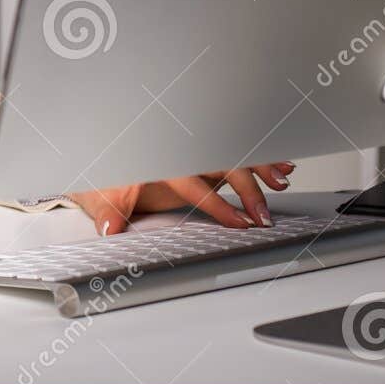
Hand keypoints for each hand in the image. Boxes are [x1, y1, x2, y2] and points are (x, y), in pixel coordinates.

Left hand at [67, 162, 296, 234]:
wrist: (102, 156)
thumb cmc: (104, 177)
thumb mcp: (101, 193)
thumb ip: (108, 212)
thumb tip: (109, 229)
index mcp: (159, 162)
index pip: (194, 185)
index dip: (218, 204)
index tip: (240, 222)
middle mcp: (180, 154)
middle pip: (222, 165)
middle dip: (247, 188)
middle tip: (264, 215)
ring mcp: (193, 154)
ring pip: (232, 154)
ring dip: (260, 165)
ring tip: (283, 179)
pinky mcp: (201, 158)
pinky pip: (233, 154)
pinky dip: (258, 156)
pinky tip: (281, 163)